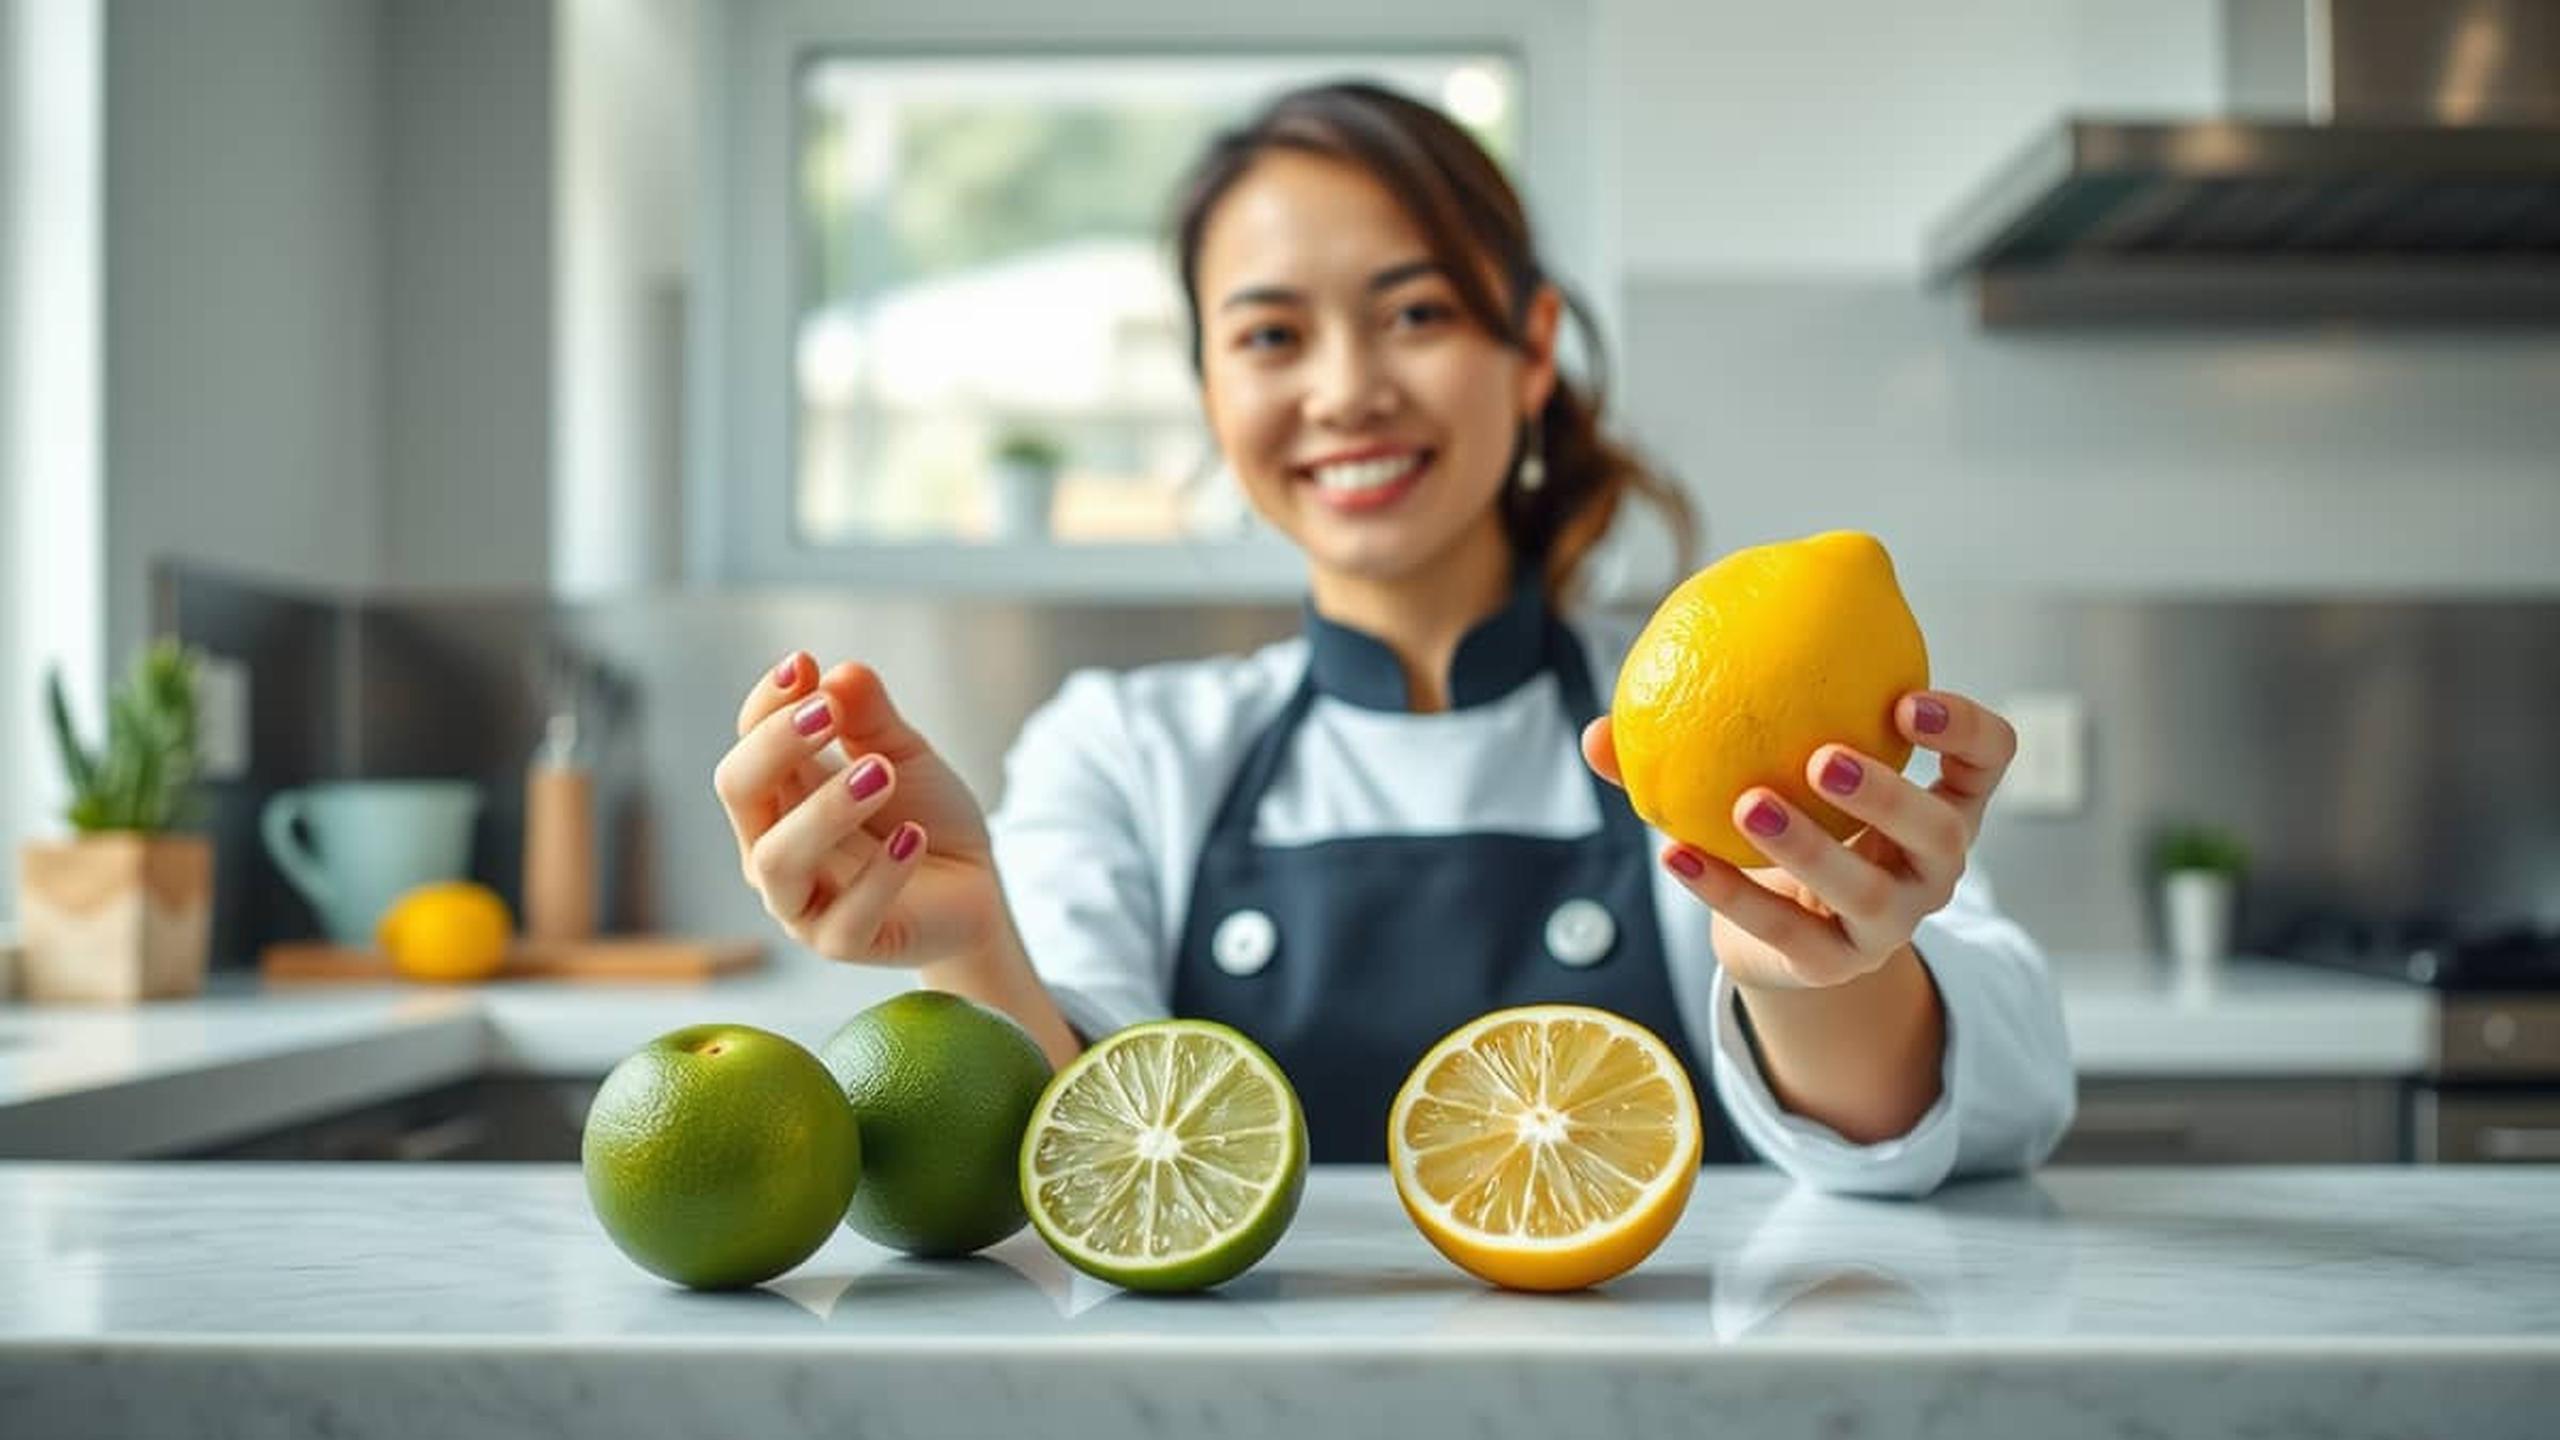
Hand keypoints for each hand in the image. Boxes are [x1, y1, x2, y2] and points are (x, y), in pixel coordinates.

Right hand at [712, 652, 1004, 966]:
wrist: (973, 887)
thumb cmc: (923, 815)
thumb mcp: (903, 756)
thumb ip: (871, 718)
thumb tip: (839, 673)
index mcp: (778, 794)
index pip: (747, 742)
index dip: (767, 703)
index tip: (803, 665)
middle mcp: (771, 845)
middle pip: (739, 790)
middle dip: (776, 744)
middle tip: (828, 711)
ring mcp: (801, 900)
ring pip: (778, 858)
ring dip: (825, 809)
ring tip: (879, 773)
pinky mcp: (842, 942)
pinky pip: (844, 917)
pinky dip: (880, 875)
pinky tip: (914, 838)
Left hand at [1583, 691, 2017, 991]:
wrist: (1786, 938)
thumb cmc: (1793, 828)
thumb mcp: (1779, 777)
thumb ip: (1704, 738)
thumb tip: (1598, 728)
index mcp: (1937, 804)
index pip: (1989, 761)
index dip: (1966, 730)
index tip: (1907, 697)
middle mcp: (1932, 867)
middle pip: (1942, 833)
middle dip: (1889, 794)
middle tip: (1824, 756)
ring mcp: (1890, 923)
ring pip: (1864, 890)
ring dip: (1805, 845)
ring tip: (1747, 803)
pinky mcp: (1832, 965)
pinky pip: (1782, 929)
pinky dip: (1727, 890)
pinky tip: (1677, 854)